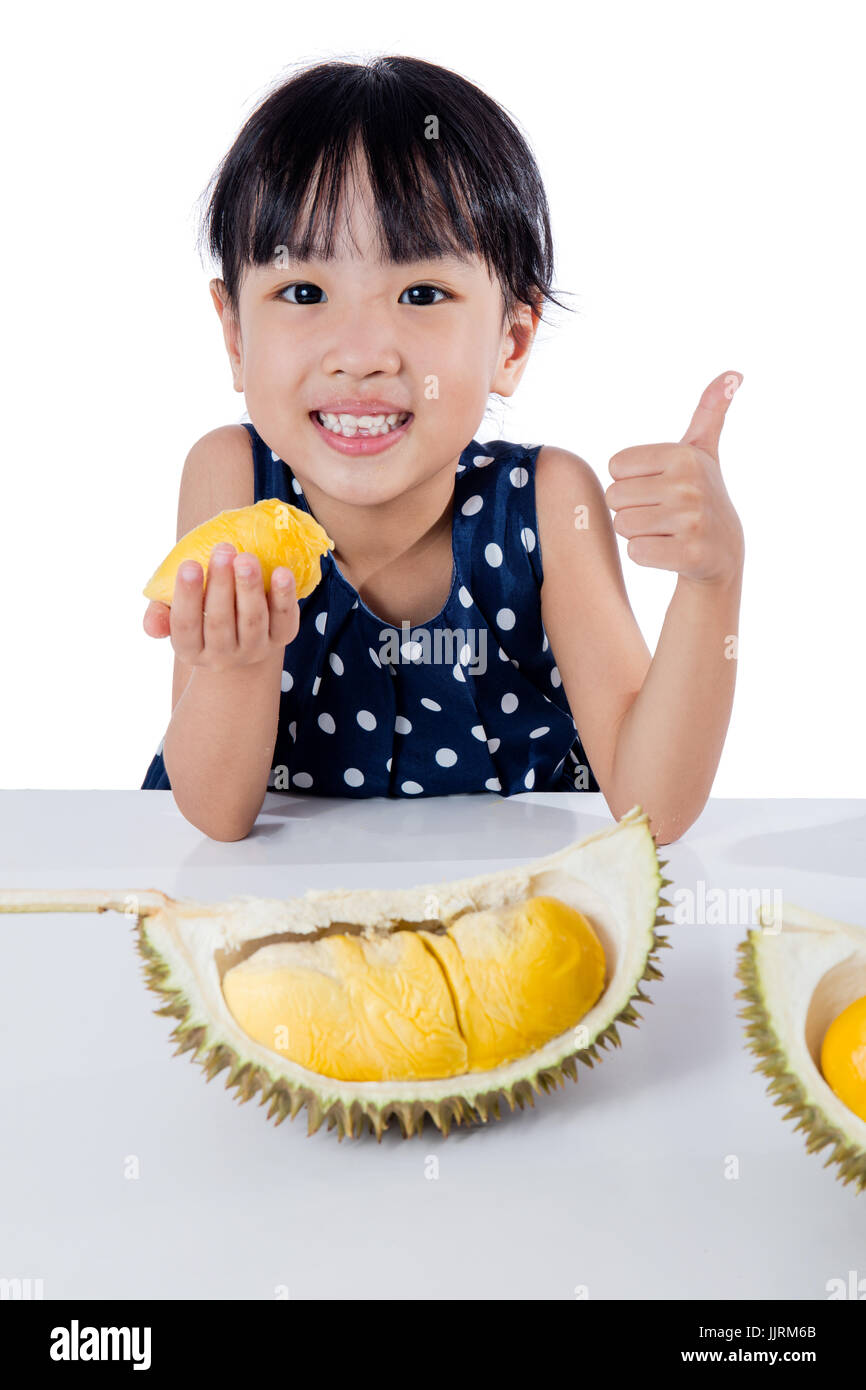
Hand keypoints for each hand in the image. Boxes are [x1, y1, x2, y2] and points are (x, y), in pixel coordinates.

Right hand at [142, 543, 298, 670]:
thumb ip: (160, 614)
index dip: (186, 596)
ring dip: (249, 588)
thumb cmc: (200, 612)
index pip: (185, 625)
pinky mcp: (280, 638)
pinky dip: (284, 597)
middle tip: (222, 550)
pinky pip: (284, 619)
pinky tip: (282, 572)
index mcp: (191, 648)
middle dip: (221, 585)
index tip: (188, 565)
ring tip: (246, 558)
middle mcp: (222, 655)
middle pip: (220, 622)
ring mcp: (253, 648)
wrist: (240, 635)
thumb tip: (153, 625)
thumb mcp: (175, 613)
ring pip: (252, 621)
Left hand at [604, 371, 744, 585]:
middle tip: (661, 513)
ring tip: (666, 530)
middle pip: (614, 497)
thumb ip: (710, 411)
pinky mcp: (689, 554)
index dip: (630, 481)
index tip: (658, 488)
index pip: (615, 467)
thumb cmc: (700, 495)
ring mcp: (692, 520)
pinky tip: (669, 550)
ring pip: (623, 525)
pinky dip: (646, 556)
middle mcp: (689, 483)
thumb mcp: (703, 451)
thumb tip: (734, 372)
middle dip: (631, 508)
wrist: (723, 551)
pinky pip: (636, 553)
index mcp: (683, 454)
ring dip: (637, 533)